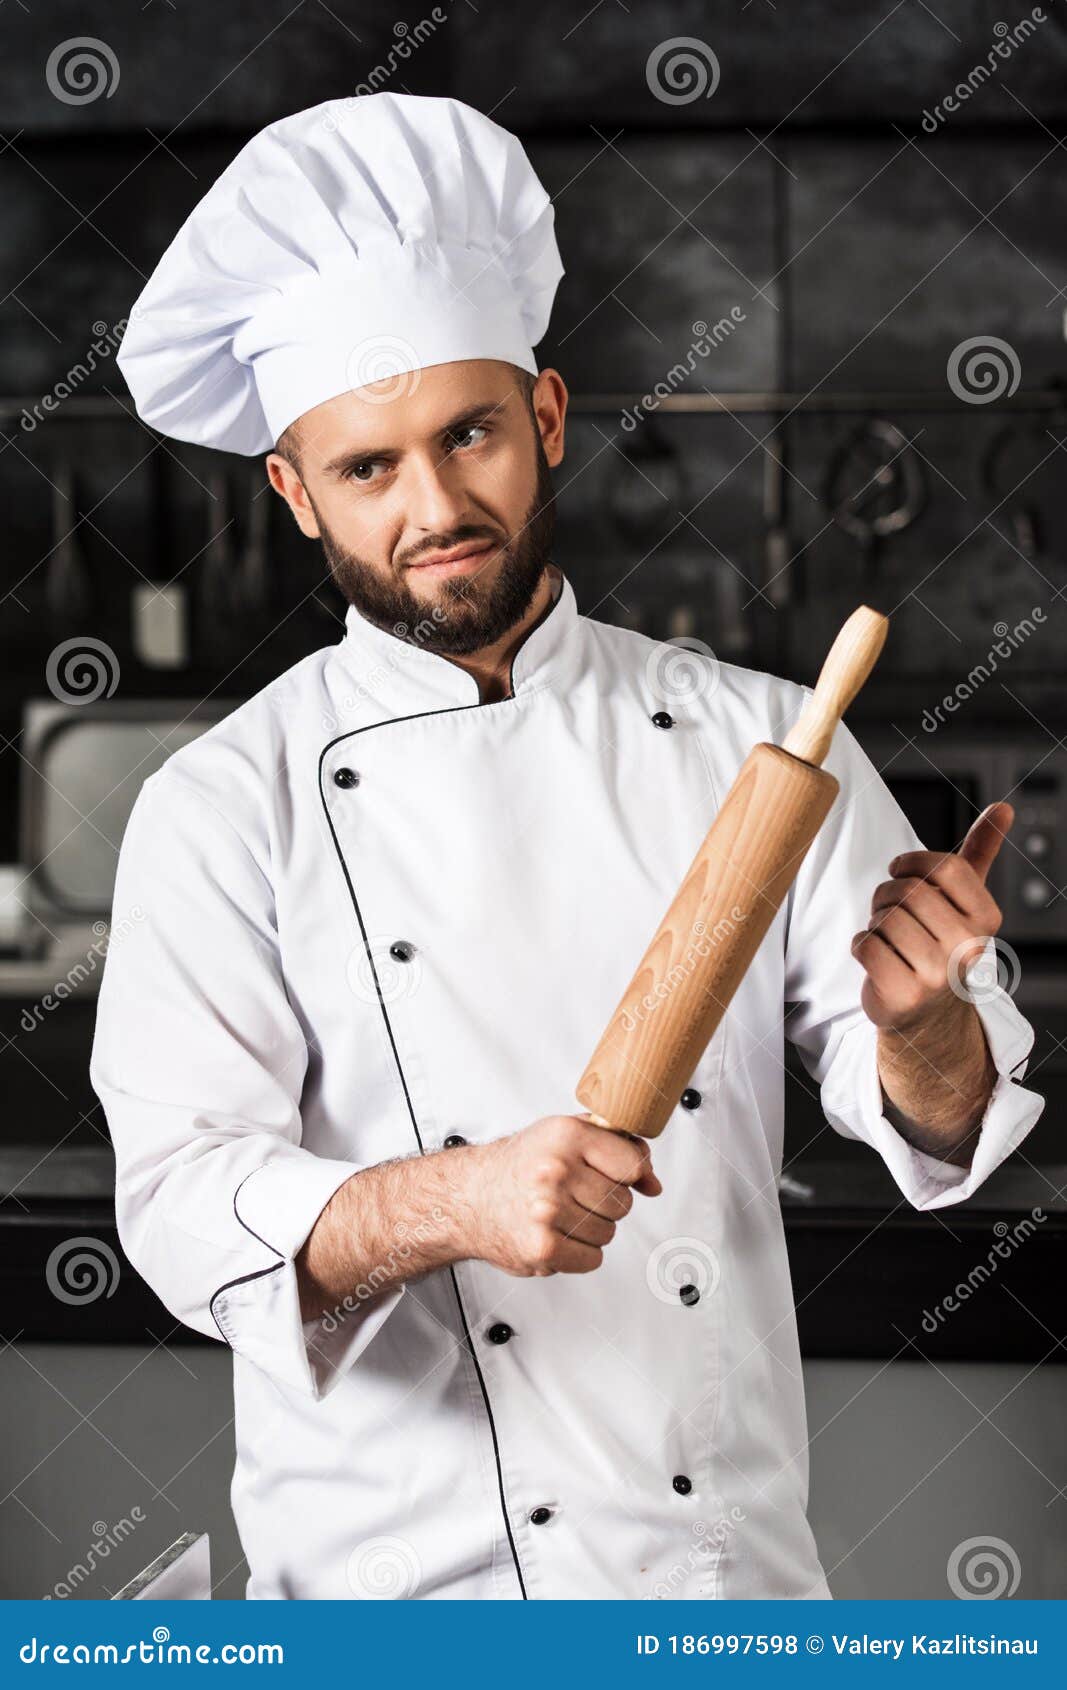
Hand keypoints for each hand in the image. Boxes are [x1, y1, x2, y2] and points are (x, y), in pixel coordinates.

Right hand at [457, 1114, 660, 1277]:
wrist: (470, 1197)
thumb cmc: (520, 1165)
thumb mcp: (566, 1136)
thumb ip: (616, 1149)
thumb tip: (653, 1184)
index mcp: (566, 1136)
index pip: (633, 1163)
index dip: (629, 1172)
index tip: (611, 1173)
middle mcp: (556, 1171)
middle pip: (622, 1202)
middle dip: (605, 1202)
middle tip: (575, 1194)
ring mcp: (549, 1211)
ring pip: (609, 1232)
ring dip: (591, 1229)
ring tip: (561, 1214)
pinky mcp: (544, 1248)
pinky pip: (593, 1258)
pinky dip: (579, 1253)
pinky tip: (556, 1234)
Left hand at [851, 800, 1012, 1033]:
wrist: (928, 1012)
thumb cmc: (940, 943)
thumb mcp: (964, 898)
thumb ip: (980, 852)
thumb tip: (1003, 807)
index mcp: (987, 919)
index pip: (943, 866)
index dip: (911, 863)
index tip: (901, 871)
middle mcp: (969, 947)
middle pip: (907, 892)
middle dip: (887, 896)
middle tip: (893, 914)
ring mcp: (938, 974)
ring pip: (884, 918)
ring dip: (875, 923)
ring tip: (890, 939)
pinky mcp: (905, 994)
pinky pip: (865, 946)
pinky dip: (861, 946)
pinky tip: (878, 958)